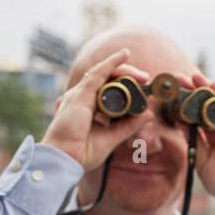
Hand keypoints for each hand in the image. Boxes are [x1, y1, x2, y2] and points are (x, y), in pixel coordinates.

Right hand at [41, 48, 154, 171]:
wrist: (66, 159)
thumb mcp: (113, 137)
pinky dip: (111, 63)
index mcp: (88, 107)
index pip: (108, 89)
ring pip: (105, 73)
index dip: (125, 85)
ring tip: (142, 73)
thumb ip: (129, 125)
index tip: (144, 89)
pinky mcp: (81, 94)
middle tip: (146, 79)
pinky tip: (123, 55)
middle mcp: (83, 98)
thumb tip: (148, 114)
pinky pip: (99, 73)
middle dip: (128, 75)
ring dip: (124, 69)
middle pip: (107, 78)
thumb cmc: (82, 152)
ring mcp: (81, 94)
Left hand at [182, 73, 214, 214]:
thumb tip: (177, 122)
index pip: (193, 117)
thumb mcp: (201, 161)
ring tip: (193, 76)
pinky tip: (214, 86)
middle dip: (191, 92)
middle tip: (176, 78)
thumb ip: (192, 141)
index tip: (167, 93)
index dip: (181, 104)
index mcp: (209, 139)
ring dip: (206, 89)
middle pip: (204, 107)